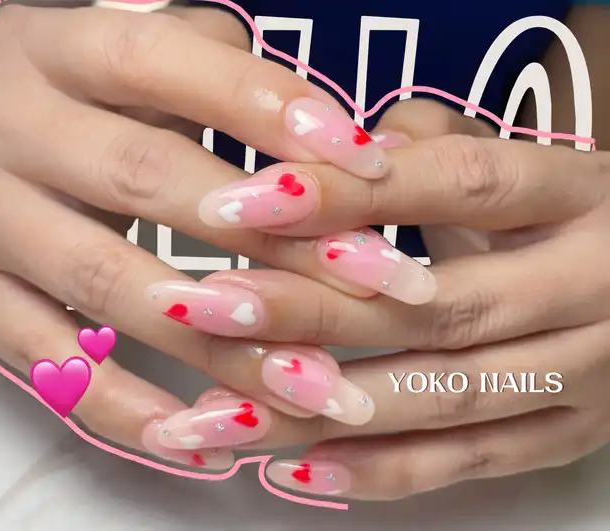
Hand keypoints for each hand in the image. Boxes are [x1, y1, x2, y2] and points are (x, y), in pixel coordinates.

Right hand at [0, 3, 397, 467]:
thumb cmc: (80, 91)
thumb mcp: (134, 53)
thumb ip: (223, 75)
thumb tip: (337, 136)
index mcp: (58, 51)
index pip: (168, 66)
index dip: (270, 111)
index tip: (367, 163)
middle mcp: (12, 130)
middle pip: (149, 181)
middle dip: (272, 239)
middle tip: (376, 283)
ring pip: (108, 284)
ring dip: (219, 341)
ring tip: (316, 384)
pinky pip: (46, 364)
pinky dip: (124, 408)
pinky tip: (203, 436)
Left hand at [153, 99, 608, 498]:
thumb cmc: (564, 212)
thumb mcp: (520, 162)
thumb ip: (435, 147)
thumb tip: (344, 156)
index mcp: (578, 197)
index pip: (460, 184)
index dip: (349, 193)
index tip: (246, 202)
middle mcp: (592, 288)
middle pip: (436, 306)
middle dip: (311, 312)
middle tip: (208, 310)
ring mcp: (588, 375)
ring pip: (441, 398)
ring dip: (324, 408)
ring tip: (221, 412)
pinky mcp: (569, 436)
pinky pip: (468, 462)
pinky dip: (381, 469)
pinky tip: (296, 464)